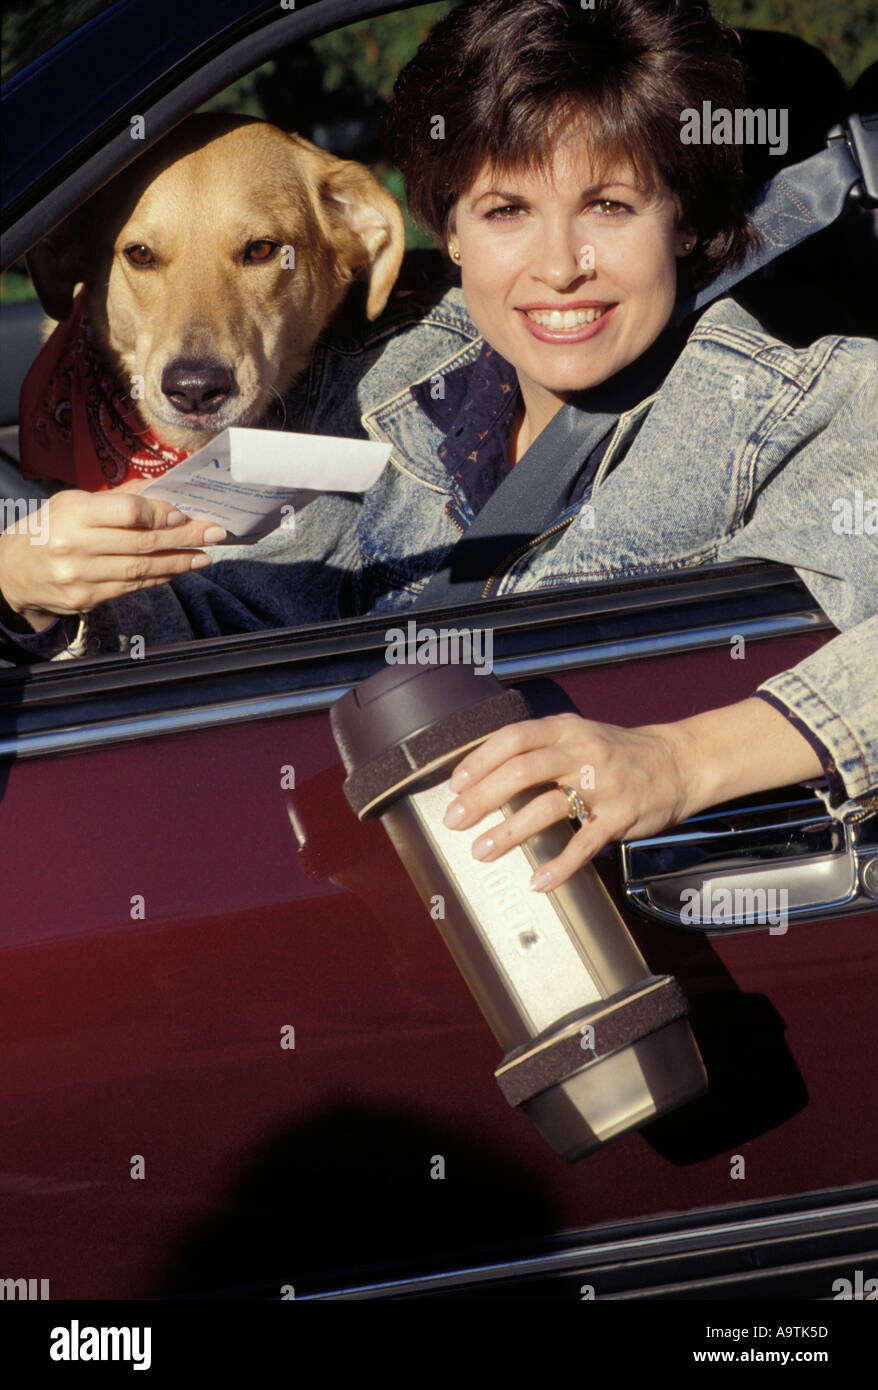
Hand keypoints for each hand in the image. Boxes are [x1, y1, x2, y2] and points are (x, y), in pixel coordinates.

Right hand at [0, 481, 225, 630]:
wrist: (13, 571)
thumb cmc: (51, 528)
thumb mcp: (75, 502)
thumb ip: (118, 498)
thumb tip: (165, 490)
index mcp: (73, 513)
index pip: (126, 512)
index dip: (160, 514)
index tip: (186, 513)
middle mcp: (75, 546)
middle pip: (142, 543)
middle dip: (184, 538)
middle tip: (215, 532)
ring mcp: (81, 577)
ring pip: (141, 570)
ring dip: (179, 562)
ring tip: (205, 555)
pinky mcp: (87, 600)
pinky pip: (132, 588)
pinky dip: (160, 578)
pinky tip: (179, 570)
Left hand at [443, 698, 824, 891]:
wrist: (680, 762)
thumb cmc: (619, 752)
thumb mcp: (578, 734)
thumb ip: (538, 747)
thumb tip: (484, 773)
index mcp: (566, 729)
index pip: (514, 738)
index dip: (480, 760)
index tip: (455, 785)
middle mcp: (582, 752)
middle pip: (523, 770)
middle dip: (483, 797)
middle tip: (456, 821)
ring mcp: (603, 785)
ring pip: (548, 806)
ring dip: (510, 832)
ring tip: (483, 851)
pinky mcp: (621, 818)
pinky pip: (584, 844)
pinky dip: (559, 865)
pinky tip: (538, 882)